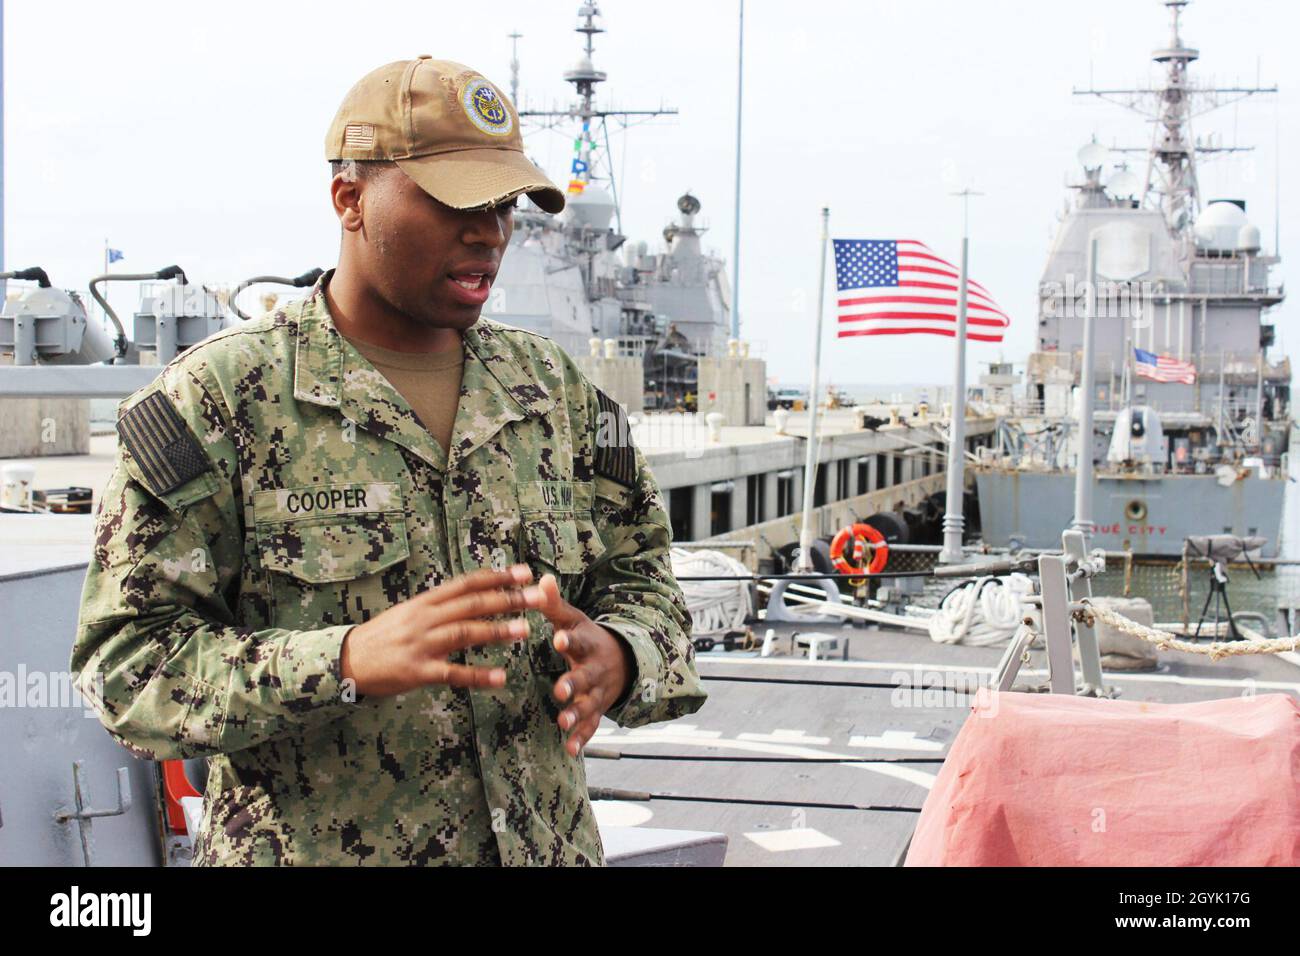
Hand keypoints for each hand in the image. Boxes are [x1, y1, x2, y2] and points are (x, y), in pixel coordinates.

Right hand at [340, 564, 541, 696]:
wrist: (345, 660)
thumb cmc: (383, 636)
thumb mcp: (410, 612)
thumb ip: (440, 605)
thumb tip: (474, 593)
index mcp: (425, 602)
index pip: (467, 583)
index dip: (498, 577)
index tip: (525, 572)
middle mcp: (425, 618)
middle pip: (472, 604)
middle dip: (508, 599)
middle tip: (539, 597)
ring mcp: (421, 644)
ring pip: (465, 633)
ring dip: (497, 631)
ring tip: (526, 630)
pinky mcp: (417, 671)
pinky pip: (452, 673)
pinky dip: (478, 676)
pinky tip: (500, 678)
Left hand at [535, 574, 634, 756]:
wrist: (623, 661)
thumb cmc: (587, 638)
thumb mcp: (574, 619)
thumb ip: (555, 604)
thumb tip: (540, 579)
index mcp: (588, 643)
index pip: (579, 639)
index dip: (570, 639)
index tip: (558, 639)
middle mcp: (596, 668)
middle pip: (586, 676)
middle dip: (574, 683)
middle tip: (560, 690)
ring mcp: (598, 691)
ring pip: (589, 704)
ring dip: (576, 713)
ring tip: (563, 723)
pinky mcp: (597, 710)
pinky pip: (592, 725)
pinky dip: (582, 738)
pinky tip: (571, 750)